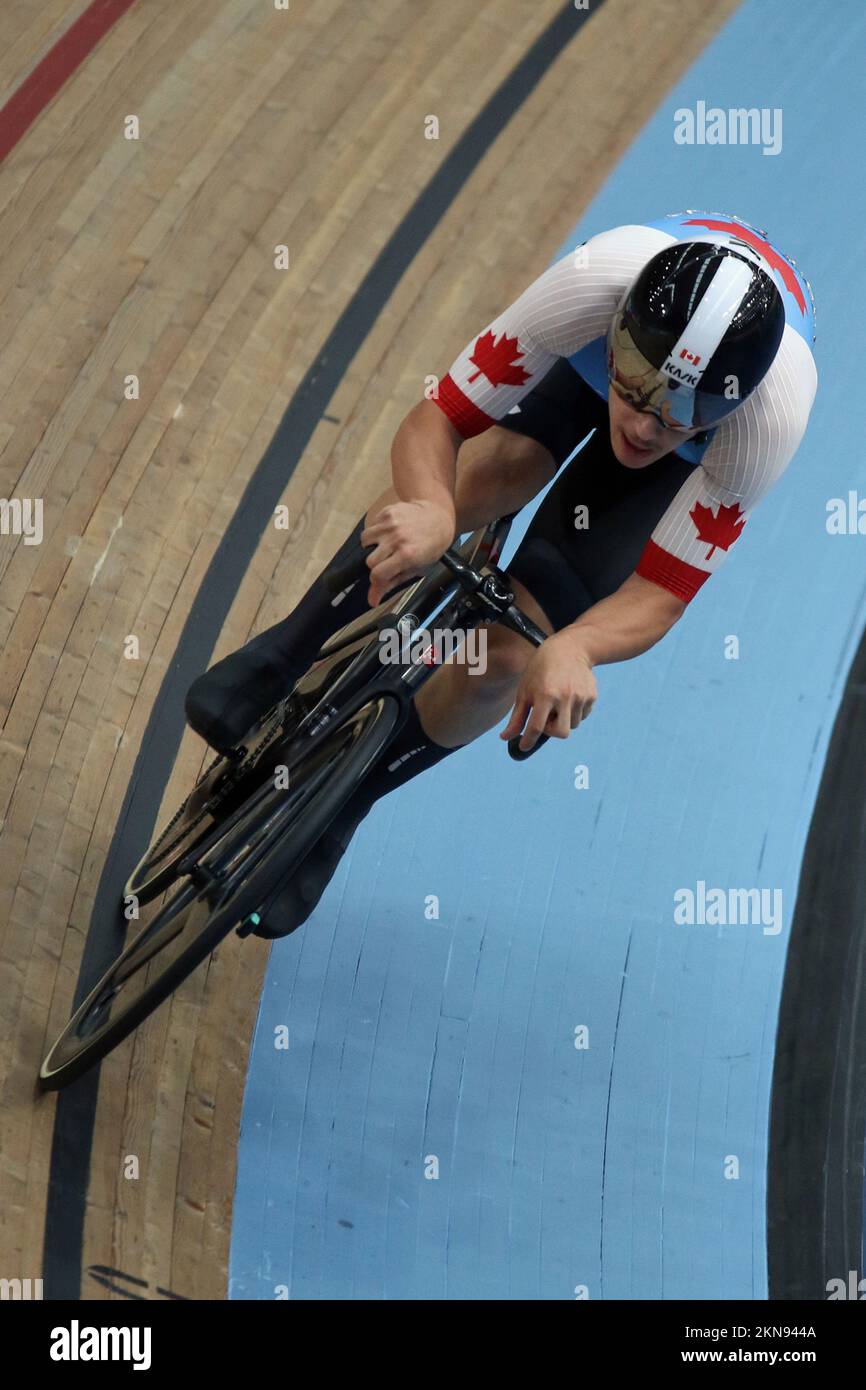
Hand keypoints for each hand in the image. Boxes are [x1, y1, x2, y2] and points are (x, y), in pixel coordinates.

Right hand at [362, 499, 454, 605]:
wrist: (437, 516)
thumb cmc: (431, 545)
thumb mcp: (417, 568)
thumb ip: (392, 583)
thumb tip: (373, 600)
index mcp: (407, 555)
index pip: (378, 574)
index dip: (375, 583)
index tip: (376, 584)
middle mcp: (397, 538)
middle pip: (370, 560)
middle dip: (376, 564)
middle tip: (388, 560)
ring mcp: (390, 524)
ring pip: (365, 541)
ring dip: (372, 546)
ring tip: (386, 545)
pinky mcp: (387, 512)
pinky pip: (371, 526)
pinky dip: (377, 532)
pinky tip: (390, 532)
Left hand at [500, 633, 596, 752]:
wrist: (569, 648)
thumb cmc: (540, 670)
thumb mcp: (525, 690)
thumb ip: (517, 716)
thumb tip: (505, 738)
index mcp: (545, 694)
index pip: (536, 727)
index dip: (528, 741)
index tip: (523, 746)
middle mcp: (565, 696)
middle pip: (561, 733)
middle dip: (552, 731)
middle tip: (545, 719)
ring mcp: (581, 696)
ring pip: (573, 724)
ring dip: (563, 719)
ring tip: (557, 701)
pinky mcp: (592, 695)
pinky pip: (583, 715)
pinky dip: (574, 711)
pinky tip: (569, 695)